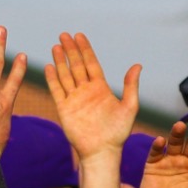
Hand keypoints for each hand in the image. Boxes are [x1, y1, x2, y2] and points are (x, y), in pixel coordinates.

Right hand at [45, 32, 141, 160]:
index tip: (79, 36)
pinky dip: (52, 79)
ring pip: (65, 75)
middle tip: (64, 35)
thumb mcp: (129, 107)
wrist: (102, 152)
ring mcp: (74, 99)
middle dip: (70, 50)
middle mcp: (86, 91)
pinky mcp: (64, 109)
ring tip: (56, 46)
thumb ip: (131, 86)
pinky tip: (49, 67)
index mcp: (101, 88)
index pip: (91, 64)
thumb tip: (138, 65)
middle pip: (76, 66)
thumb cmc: (118, 133)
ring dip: (60, 61)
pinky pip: (57, 91)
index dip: (85, 49)